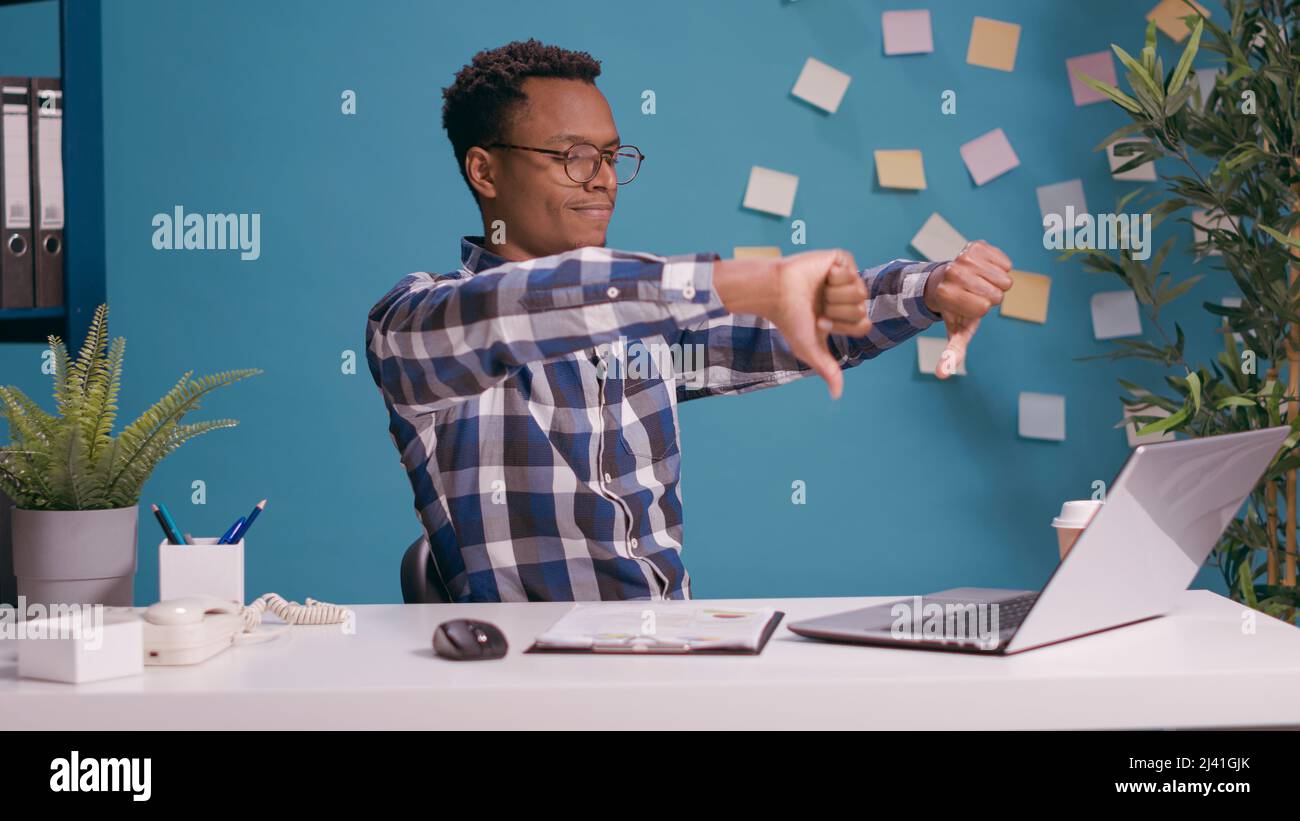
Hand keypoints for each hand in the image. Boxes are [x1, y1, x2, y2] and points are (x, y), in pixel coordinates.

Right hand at [770, 249, 864, 399]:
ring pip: (860, 291)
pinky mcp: (840, 259)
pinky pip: (853, 271)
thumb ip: (826, 369)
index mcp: (842, 316)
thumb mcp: (809, 348)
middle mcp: (846, 297)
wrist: (776, 292)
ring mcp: (844, 277)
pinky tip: (822, 276)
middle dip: (838, 311)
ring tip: (819, 291)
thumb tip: (837, 395)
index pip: (864, 325)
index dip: (843, 326)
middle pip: (863, 309)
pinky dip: (836, 277)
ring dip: (836, 295)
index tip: (821, 322)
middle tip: (818, 306)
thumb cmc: (789, 320)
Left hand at [922, 240, 1012, 379]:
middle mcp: (951, 272)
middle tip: (974, 294)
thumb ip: (952, 353)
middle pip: (996, 293)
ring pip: (1004, 277)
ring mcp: (963, 256)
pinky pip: (1006, 261)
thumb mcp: (956, 331)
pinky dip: (1000, 268)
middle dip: (991, 297)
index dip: (982, 309)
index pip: (984, 307)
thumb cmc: (955, 309)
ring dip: (996, 283)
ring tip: (979, 283)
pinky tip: (984, 270)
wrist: (945, 281)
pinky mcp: (976, 244)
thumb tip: (942, 375)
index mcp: (946, 295)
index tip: (968, 305)